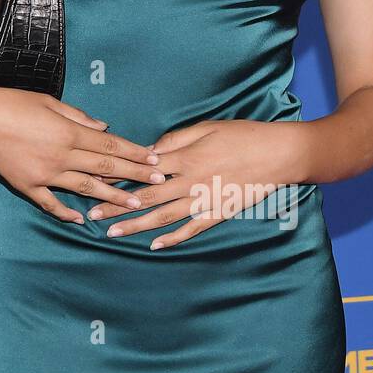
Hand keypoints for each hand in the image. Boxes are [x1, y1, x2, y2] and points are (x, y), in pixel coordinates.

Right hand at [0, 84, 166, 222]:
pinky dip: (67, 213)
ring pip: (86, 188)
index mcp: (68, 132)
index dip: (134, 153)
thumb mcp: (48, 101)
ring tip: (134, 204)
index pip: (110, 145)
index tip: (154, 159)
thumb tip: (103, 127)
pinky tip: (82, 219)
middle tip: (158, 182)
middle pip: (105, 168)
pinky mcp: (26, 185)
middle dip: (134, 175)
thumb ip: (78, 117)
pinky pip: (51, 203)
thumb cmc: (11, 102)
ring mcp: (44, 174)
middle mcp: (61, 156)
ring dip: (112, 197)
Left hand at [84, 119, 308, 247]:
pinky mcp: (220, 211)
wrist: (279, 153)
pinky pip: (193, 228)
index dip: (119, 173)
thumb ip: (176, 140)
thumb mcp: (207, 127)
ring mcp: (204, 199)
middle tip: (93, 213)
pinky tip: (156, 246)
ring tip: (113, 232)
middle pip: (147, 195)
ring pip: (164, 215)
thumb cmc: (243, 134)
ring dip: (137, 224)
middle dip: (117, 204)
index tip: (97, 178)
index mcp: (185, 157)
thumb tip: (151, 152)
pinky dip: (174, 238)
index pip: (143, 168)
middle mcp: (190, 180)